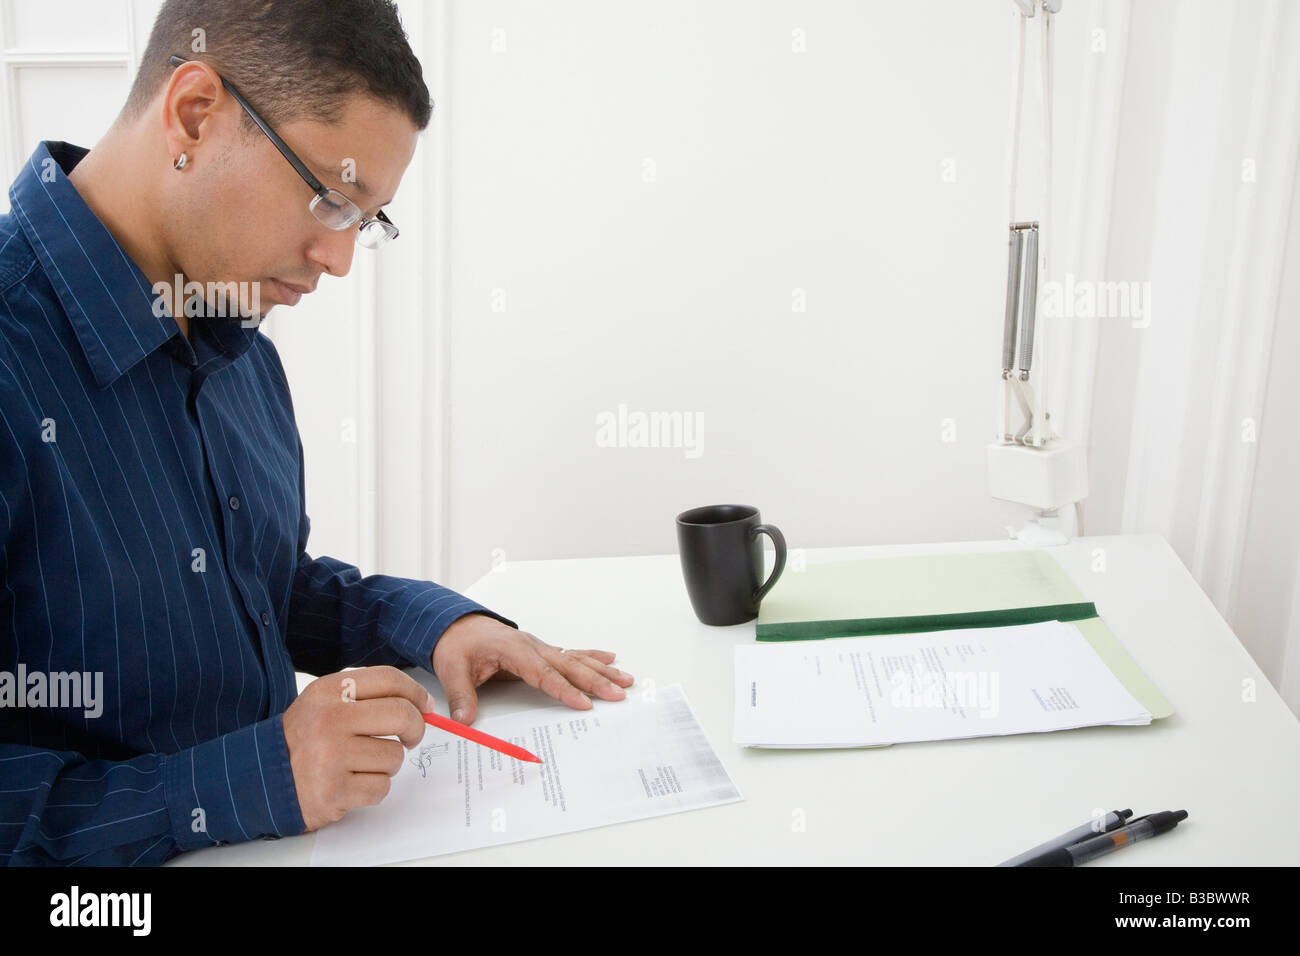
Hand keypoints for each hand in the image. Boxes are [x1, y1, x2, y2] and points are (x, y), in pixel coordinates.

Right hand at [282, 665, 430, 831]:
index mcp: (328, 691)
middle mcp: (329, 719)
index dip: (416, 693)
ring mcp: (331, 756)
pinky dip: (373, 789)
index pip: (389, 679)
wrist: (262, 780)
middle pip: (400, 715)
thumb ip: (366, 697)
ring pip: (394, 756)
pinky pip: (381, 787)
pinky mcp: (334, 790)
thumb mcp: (324, 703)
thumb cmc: (303, 741)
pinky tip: (352, 783)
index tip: (424, 706)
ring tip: (362, 764)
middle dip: (415, 729)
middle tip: (410, 738)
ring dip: (387, 764)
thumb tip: (420, 704)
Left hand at [431, 613, 634, 723]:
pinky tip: (611, 658)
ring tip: (625, 680)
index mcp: (513, 650)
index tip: (584, 703)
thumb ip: (461, 696)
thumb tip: (464, 720)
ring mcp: (539, 647)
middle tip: (618, 694)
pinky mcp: (540, 650)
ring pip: (576, 659)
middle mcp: (531, 646)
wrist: (456, 625)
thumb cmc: (457, 645)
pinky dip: (593, 656)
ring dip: (601, 670)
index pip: (543, 673)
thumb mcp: (452, 670)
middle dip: (595, 680)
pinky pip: (571, 653)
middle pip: (569, 665)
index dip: (564, 689)